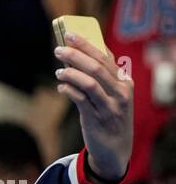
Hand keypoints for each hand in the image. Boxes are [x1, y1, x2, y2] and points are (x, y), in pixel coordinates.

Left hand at [55, 33, 133, 183]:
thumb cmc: (110, 116)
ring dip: (70, 73)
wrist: (115, 149)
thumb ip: (100, 78)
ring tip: (58, 71)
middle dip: (76, 55)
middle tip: (58, 49)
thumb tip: (77, 57)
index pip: (106, 57)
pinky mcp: (96, 118)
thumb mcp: (112, 96)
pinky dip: (69, 90)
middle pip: (97, 67)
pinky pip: (81, 100)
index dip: (87, 44)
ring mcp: (109, 105)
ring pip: (89, 82)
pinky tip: (61, 87)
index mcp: (125, 82)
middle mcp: (120, 92)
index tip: (71, 34)